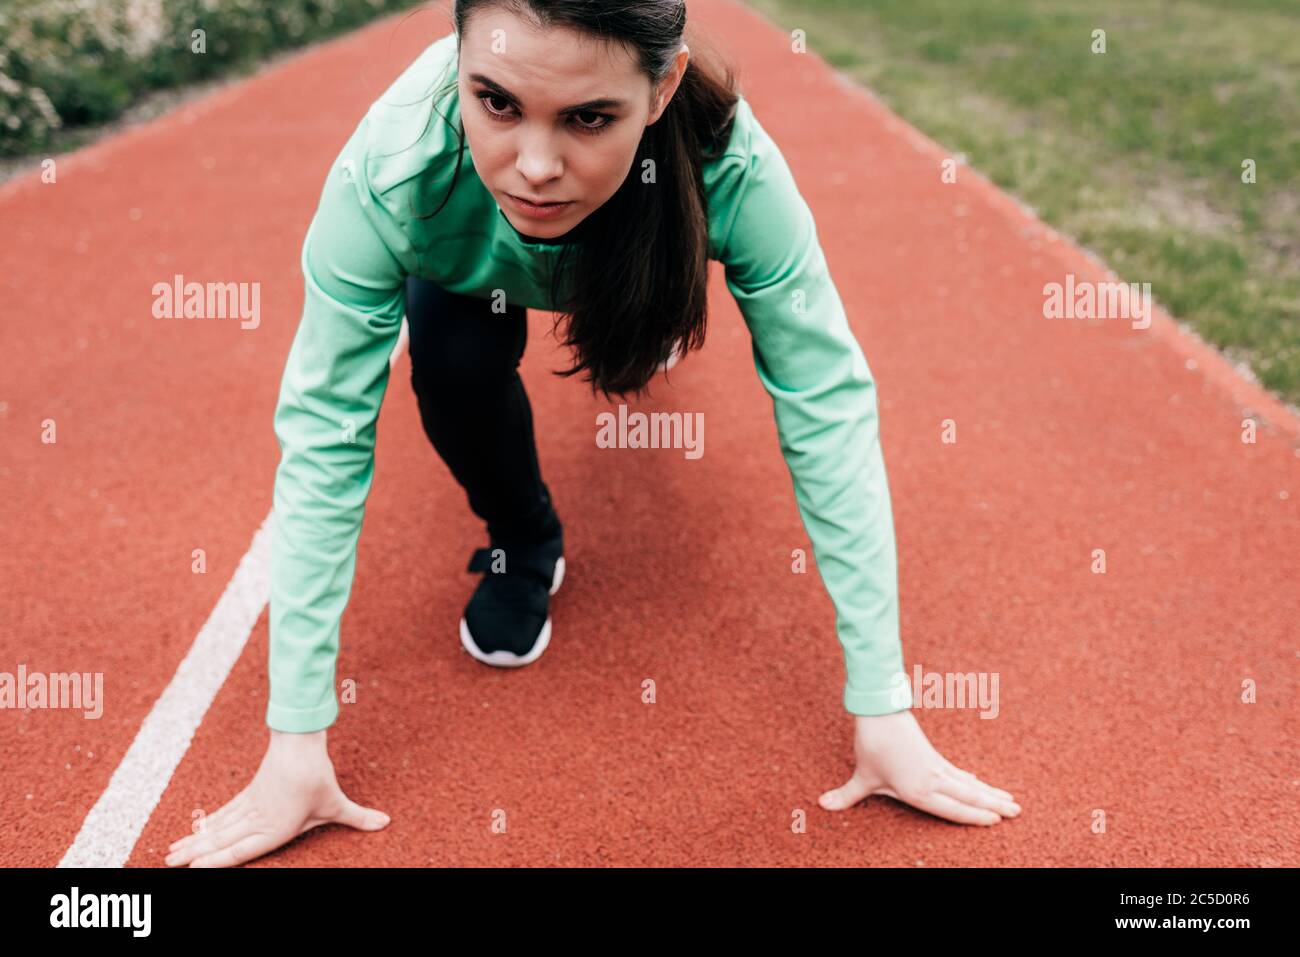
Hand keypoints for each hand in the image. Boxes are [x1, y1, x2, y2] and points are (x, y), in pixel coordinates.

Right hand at [164, 729, 390, 866]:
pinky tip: (195, 830)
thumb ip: (358, 817)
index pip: (240, 849)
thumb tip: (385, 822)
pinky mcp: (249, 795)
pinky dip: (207, 824)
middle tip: (167, 863)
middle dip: (194, 854)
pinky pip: (223, 814)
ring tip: (170, 852)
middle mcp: (257, 820)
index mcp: (274, 829)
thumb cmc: (318, 777)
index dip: (216, 860)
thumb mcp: (337, 803)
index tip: (193, 868)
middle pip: (220, 840)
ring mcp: (249, 807)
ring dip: (194, 840)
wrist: (300, 744)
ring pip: (217, 827)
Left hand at [819, 709, 1019, 824]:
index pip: (951, 808)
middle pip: (968, 796)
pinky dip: (974, 782)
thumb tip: (822, 805)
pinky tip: (983, 785)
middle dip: (993, 806)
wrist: (880, 712)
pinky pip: (960, 774)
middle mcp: (932, 780)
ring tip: (1012, 801)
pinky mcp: (934, 756)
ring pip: (969, 785)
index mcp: (917, 790)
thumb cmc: (872, 745)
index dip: (973, 816)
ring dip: (990, 793)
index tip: (995, 821)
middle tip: (1018, 812)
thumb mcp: (861, 776)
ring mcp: (935, 767)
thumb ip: (846, 795)